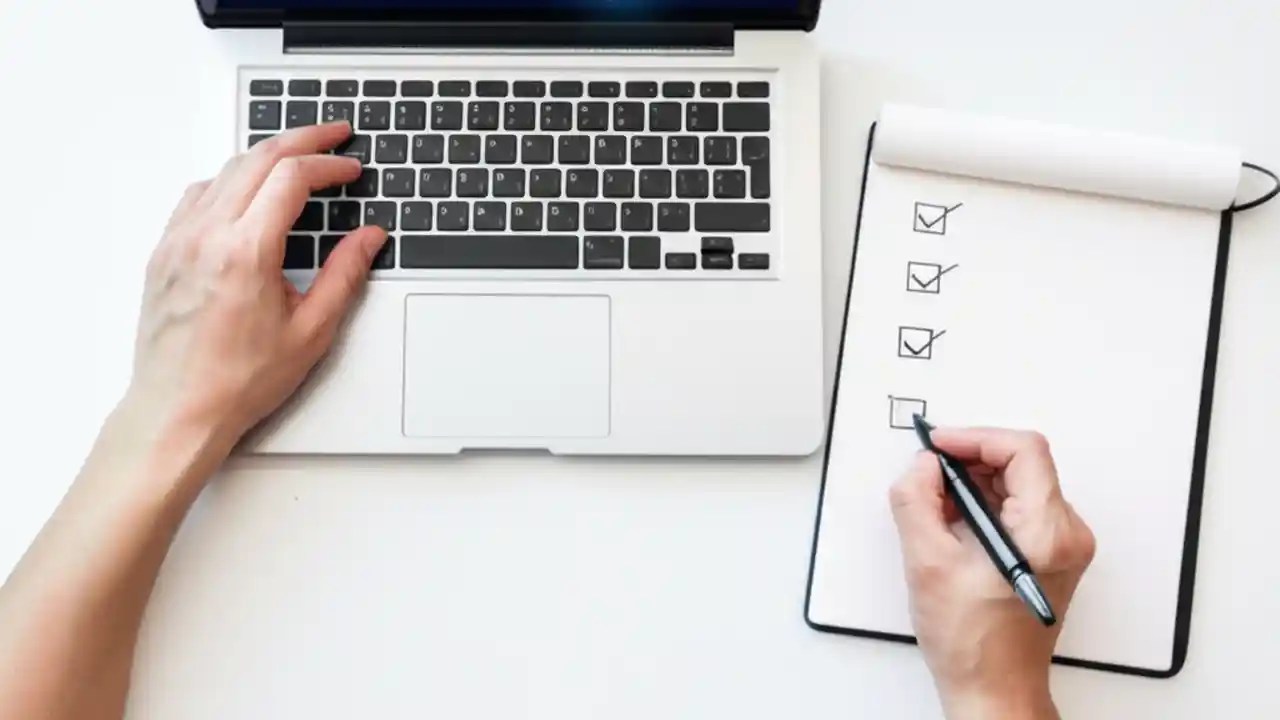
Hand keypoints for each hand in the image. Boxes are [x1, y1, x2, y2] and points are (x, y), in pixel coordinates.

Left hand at [127, 121, 386, 449]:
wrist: (178, 411)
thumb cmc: (239, 381)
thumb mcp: (311, 330)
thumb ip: (345, 275)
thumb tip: (369, 238)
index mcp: (244, 252)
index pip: (291, 178)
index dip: (328, 163)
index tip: (350, 167)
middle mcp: (205, 236)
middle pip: (257, 159)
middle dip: (301, 140)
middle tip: (333, 135)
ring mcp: (178, 241)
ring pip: (225, 171)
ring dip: (265, 156)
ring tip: (296, 159)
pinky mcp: (164, 252)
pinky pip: (197, 195)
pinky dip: (230, 180)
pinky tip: (248, 191)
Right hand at [889, 428, 1095, 719]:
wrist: (994, 688)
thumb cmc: (973, 644)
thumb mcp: (927, 563)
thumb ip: (916, 501)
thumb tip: (922, 466)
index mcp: (1046, 533)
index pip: (1022, 450)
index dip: (974, 438)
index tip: (940, 446)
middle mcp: (1066, 534)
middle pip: (1021, 463)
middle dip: (969, 462)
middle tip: (930, 473)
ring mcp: (1062, 545)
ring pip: (1017, 484)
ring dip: (973, 484)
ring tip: (936, 506)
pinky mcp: (1050, 554)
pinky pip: (1018, 507)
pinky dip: (983, 504)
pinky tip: (952, 525)